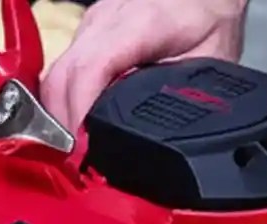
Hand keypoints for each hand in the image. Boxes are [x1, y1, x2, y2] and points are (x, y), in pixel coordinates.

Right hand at [40, 0, 248, 131]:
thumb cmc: (210, 16)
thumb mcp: (210, 59)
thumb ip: (180, 93)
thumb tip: (156, 136)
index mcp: (140, 25)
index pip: (90, 70)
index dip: (78, 115)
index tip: (80, 151)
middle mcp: (106, 20)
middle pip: (62, 76)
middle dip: (61, 125)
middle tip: (72, 164)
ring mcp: (91, 22)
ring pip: (56, 73)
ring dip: (58, 115)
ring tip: (72, 151)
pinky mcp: (86, 30)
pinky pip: (63, 68)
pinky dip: (63, 100)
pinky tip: (75, 125)